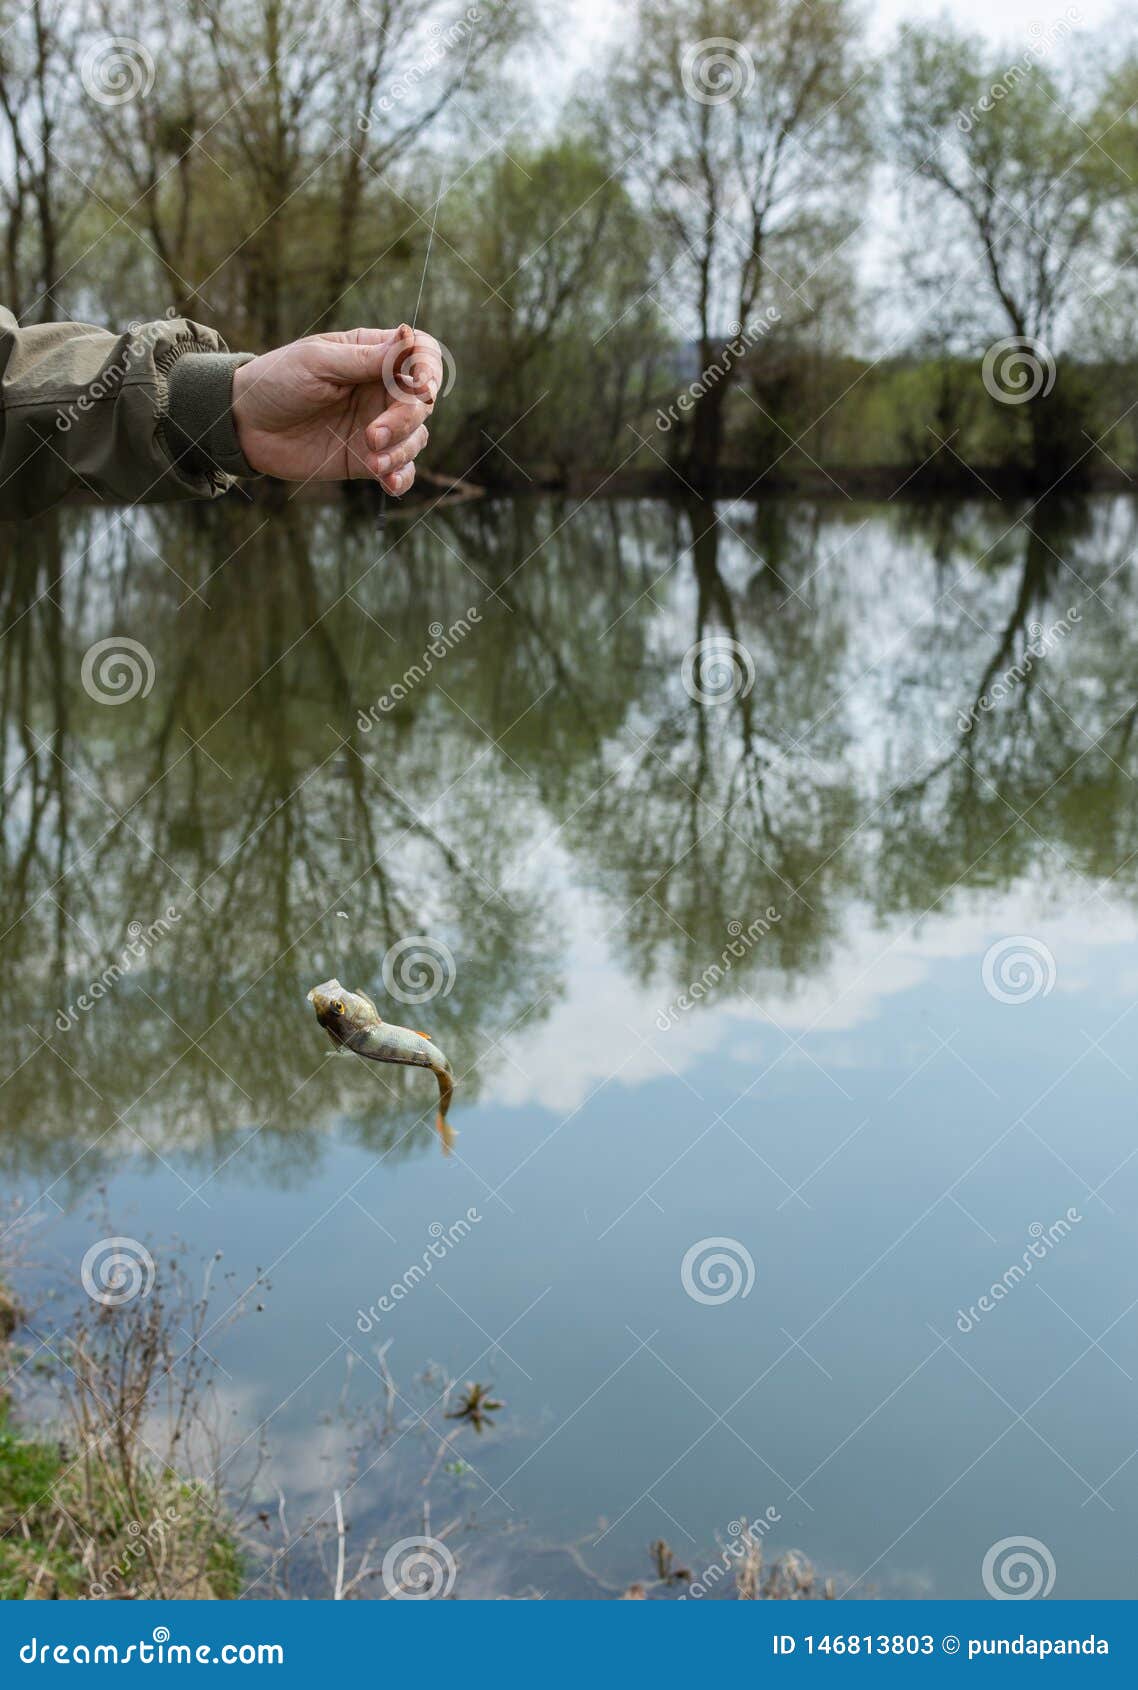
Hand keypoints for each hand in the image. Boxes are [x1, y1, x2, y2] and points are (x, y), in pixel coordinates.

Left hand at [230, 324, 441, 494]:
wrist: (244, 424)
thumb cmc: (276, 380)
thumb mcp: (318, 362)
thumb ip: (365, 358)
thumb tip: (409, 336)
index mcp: (373, 355)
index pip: (422, 356)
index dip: (430, 370)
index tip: (420, 389)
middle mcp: (381, 390)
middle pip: (421, 403)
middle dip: (405, 420)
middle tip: (374, 435)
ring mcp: (378, 426)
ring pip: (416, 438)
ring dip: (401, 451)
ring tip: (372, 460)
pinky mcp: (367, 459)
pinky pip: (399, 470)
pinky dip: (401, 477)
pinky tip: (390, 483)